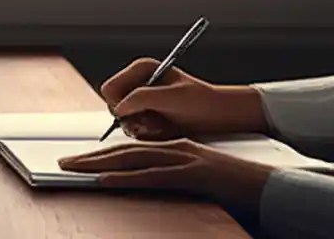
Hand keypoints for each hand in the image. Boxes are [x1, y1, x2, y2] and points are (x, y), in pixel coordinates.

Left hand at [57, 138, 274, 210]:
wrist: (271, 186)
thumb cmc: (236, 186)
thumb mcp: (198, 177)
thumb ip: (173, 176)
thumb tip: (147, 182)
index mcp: (175, 148)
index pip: (130, 149)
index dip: (102, 154)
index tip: (78, 160)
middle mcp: (175, 149)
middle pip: (124, 151)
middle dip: (90, 157)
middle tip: (62, 162)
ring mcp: (184, 160)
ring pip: (132, 160)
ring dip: (98, 164)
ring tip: (73, 168)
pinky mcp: (192, 175)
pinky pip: (152, 177)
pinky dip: (126, 178)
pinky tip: (106, 181)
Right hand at [101, 58, 268, 139]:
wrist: (218, 117)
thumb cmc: (201, 102)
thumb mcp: (172, 97)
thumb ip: (141, 98)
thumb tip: (118, 109)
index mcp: (141, 69)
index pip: (110, 89)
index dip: (119, 103)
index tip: (138, 111)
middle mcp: (138, 84)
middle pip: (113, 107)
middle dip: (132, 118)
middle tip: (153, 120)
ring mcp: (141, 102)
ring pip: (123, 122)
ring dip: (142, 128)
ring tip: (162, 125)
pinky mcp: (146, 117)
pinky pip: (134, 131)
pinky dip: (148, 135)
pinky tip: (164, 130)